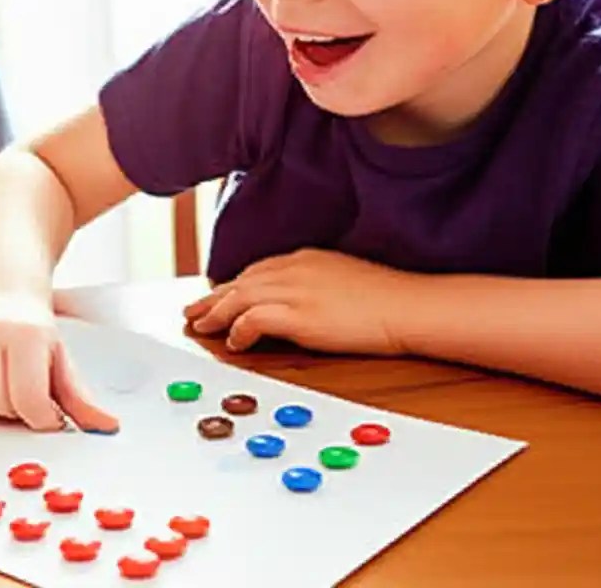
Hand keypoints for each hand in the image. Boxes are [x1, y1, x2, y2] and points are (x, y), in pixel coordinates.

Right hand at [0, 293, 118, 432]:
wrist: (1, 294)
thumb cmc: (32, 331)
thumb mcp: (60, 359)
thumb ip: (81, 399)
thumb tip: (107, 426)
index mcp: (26, 335)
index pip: (29, 399)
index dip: (41, 418)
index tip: (47, 415)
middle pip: (0, 405)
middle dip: (16, 412)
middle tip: (24, 395)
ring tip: (1, 391)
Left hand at [183, 249, 415, 355]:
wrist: (409, 306)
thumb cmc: (387, 298)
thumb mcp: (344, 280)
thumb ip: (316, 285)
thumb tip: (302, 303)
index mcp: (305, 259)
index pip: (257, 271)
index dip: (233, 286)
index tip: (218, 296)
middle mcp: (294, 270)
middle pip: (241, 282)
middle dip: (213, 298)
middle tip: (192, 312)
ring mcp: (296, 291)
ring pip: (240, 298)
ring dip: (216, 314)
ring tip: (200, 327)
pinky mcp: (300, 315)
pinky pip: (255, 319)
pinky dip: (239, 330)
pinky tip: (234, 341)